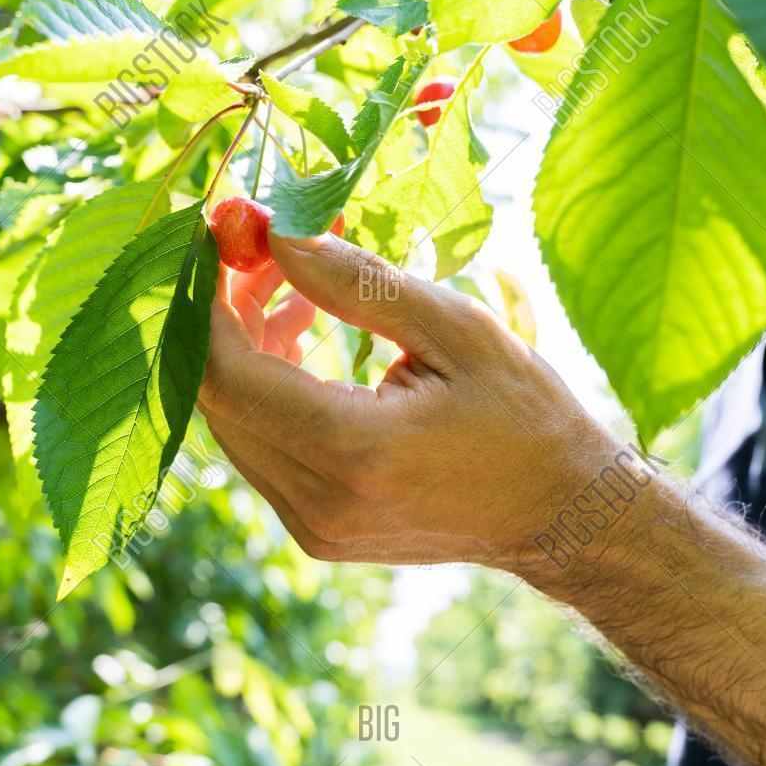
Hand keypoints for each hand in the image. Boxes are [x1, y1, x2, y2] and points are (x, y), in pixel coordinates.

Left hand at [197, 232, 628, 570]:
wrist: (561, 515)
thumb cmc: (525, 415)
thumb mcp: (458, 329)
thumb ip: (359, 285)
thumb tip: (276, 234)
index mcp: (355, 451)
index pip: (226, 374)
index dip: (205, 301)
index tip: (221, 235)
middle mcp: (319, 500)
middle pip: (216, 399)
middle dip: (220, 315)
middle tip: (257, 248)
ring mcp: (314, 526)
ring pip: (232, 423)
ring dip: (242, 348)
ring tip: (290, 284)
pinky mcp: (317, 531)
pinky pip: (261, 447)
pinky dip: (266, 388)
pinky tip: (302, 338)